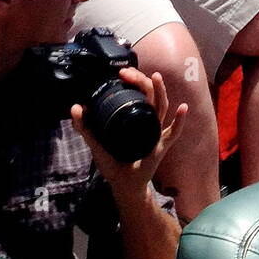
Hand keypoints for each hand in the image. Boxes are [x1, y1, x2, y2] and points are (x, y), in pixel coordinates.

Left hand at [72, 68, 185, 192]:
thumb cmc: (114, 163)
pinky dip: (179, 121)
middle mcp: (148, 122)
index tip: (122, 73)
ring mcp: (156, 133)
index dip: (134, 80)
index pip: (139, 94)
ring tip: (154, 77)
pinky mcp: (161, 147)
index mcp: (136, 118)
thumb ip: (86, 128)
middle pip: (151, 95)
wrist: (124, 186)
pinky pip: (173, 133)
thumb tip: (75, 107)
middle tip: (128, 73)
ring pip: (161, 107)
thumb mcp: (97, 144)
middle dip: (142, 81)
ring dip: (160, 91)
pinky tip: (182, 108)